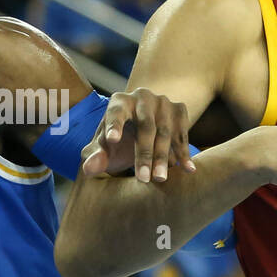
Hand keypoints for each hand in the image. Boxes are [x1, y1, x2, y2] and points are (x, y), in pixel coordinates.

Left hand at [79, 88, 197, 182]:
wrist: (141, 125)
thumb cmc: (117, 138)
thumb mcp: (103, 147)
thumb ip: (95, 156)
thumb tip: (88, 169)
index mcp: (119, 102)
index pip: (115, 113)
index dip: (114, 126)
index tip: (111, 140)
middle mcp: (142, 97)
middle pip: (145, 126)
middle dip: (144, 154)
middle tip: (143, 179)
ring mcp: (163, 103)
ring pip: (165, 132)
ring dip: (163, 157)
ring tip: (160, 179)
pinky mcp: (179, 110)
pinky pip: (182, 134)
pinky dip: (184, 153)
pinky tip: (188, 170)